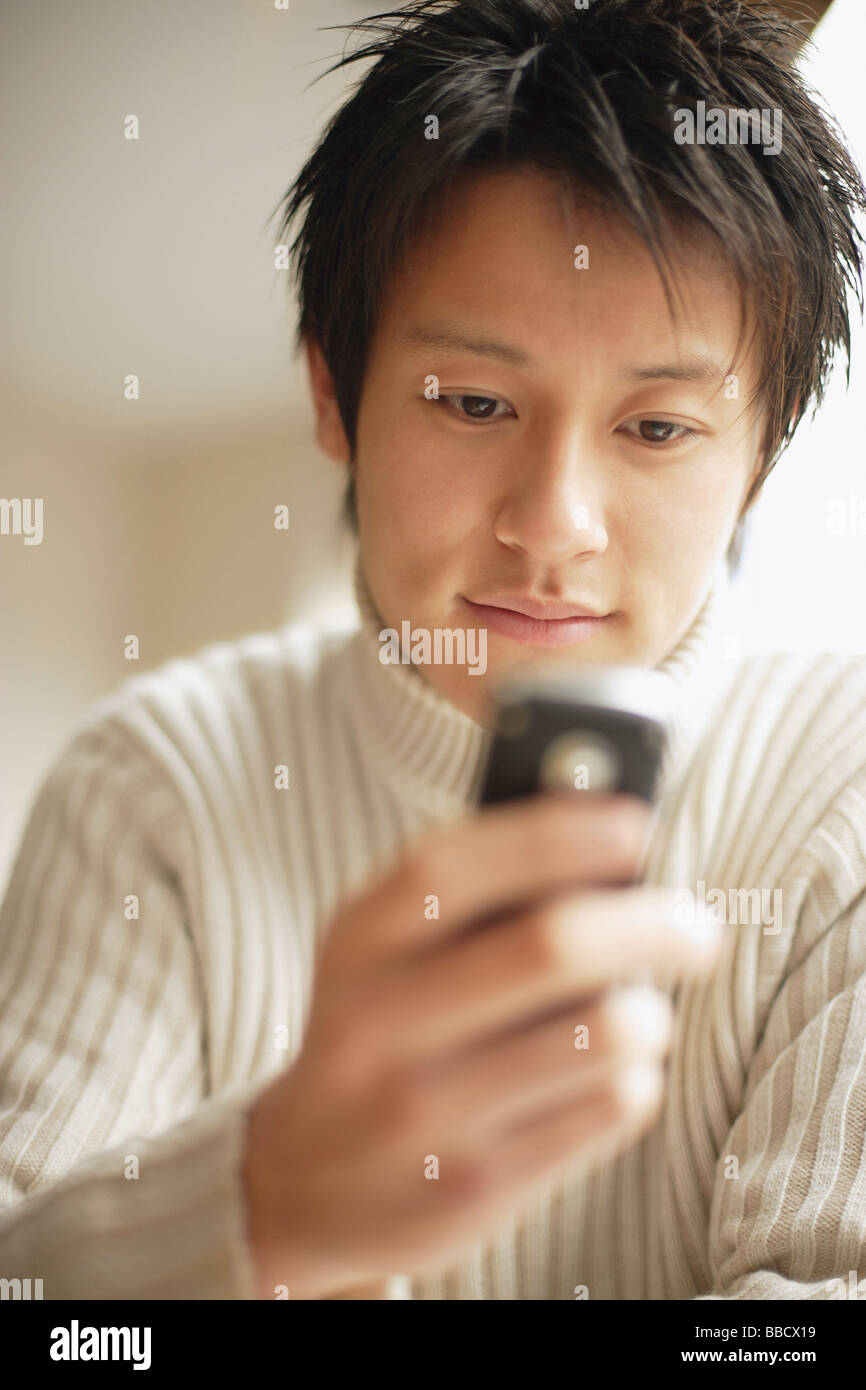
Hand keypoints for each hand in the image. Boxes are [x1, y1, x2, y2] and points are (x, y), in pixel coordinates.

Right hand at [242, 793, 721, 1297]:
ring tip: (638, 1015)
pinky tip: (610, 1075)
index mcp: (358, 943)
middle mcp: (380, 1024)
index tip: (636, 824)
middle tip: (699, 928)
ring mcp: (425, 1114)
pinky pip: (609, 1110)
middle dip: (651, 924)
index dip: (553, 834)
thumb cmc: (376, 1032)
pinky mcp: (474, 1188)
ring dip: (649, 1014)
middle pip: (548, 947)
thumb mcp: (382, 951)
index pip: (452, 869)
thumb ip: (471, 896)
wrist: (300, 1184)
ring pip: (602, 1035)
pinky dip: (636, 1079)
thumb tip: (610, 846)